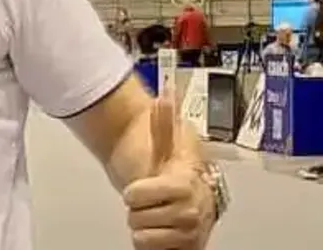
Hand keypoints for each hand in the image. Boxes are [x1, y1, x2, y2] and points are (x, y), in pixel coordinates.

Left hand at [122, 96, 215, 248]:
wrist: (186, 202)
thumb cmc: (171, 173)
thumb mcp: (165, 145)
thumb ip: (163, 122)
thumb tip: (166, 93)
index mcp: (186, 182)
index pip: (136, 195)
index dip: (133, 191)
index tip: (143, 185)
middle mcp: (194, 210)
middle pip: (135, 216)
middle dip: (138, 208)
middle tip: (152, 200)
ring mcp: (192, 232)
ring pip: (141, 235)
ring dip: (143, 226)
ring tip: (157, 215)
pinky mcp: (189, 249)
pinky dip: (149, 245)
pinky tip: (161, 233)